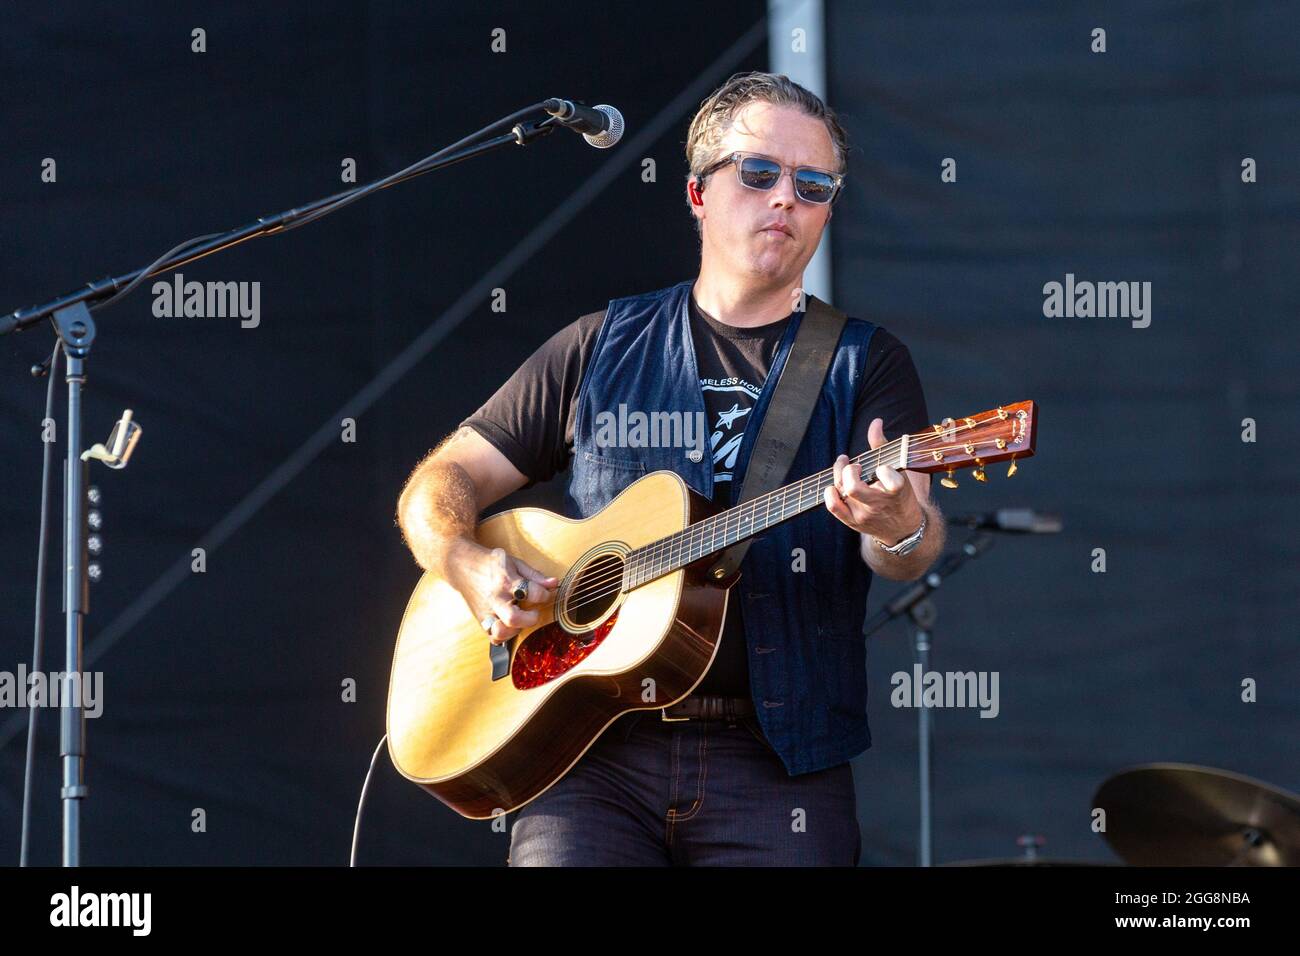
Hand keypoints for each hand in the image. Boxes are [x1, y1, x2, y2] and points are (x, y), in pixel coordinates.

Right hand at [446, 540, 558, 644]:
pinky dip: (505, 635)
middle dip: (530, 618)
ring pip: (501, 632)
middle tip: (534, 612)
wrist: (462, 566)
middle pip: (513, 618)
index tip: (545, 593)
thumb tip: (554, 584)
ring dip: (516, 629)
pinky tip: (510, 625)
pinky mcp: (481, 620)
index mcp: (505, 580)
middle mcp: (494, 598)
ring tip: (520, 619)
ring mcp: (486, 611)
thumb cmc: (491, 563)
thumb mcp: (514, 562)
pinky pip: (493, 637)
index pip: (532, 592)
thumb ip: (535, 575)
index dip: (545, 594)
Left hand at [823, 417, 923, 545]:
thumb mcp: (899, 471)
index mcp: (896, 491)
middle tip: (856, 467)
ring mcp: (864, 514)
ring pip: (841, 492)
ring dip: (839, 474)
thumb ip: (883, 445)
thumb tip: (875, 421)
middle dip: (850, 470)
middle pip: (854, 488)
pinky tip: (834, 484)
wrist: (902, 528)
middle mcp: (879, 504)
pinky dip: (829, 493)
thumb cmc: (900, 494)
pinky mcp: (852, 522)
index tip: (883, 469)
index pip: (892, 481)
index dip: (885, 471)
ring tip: (844, 466)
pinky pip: (833, 507)